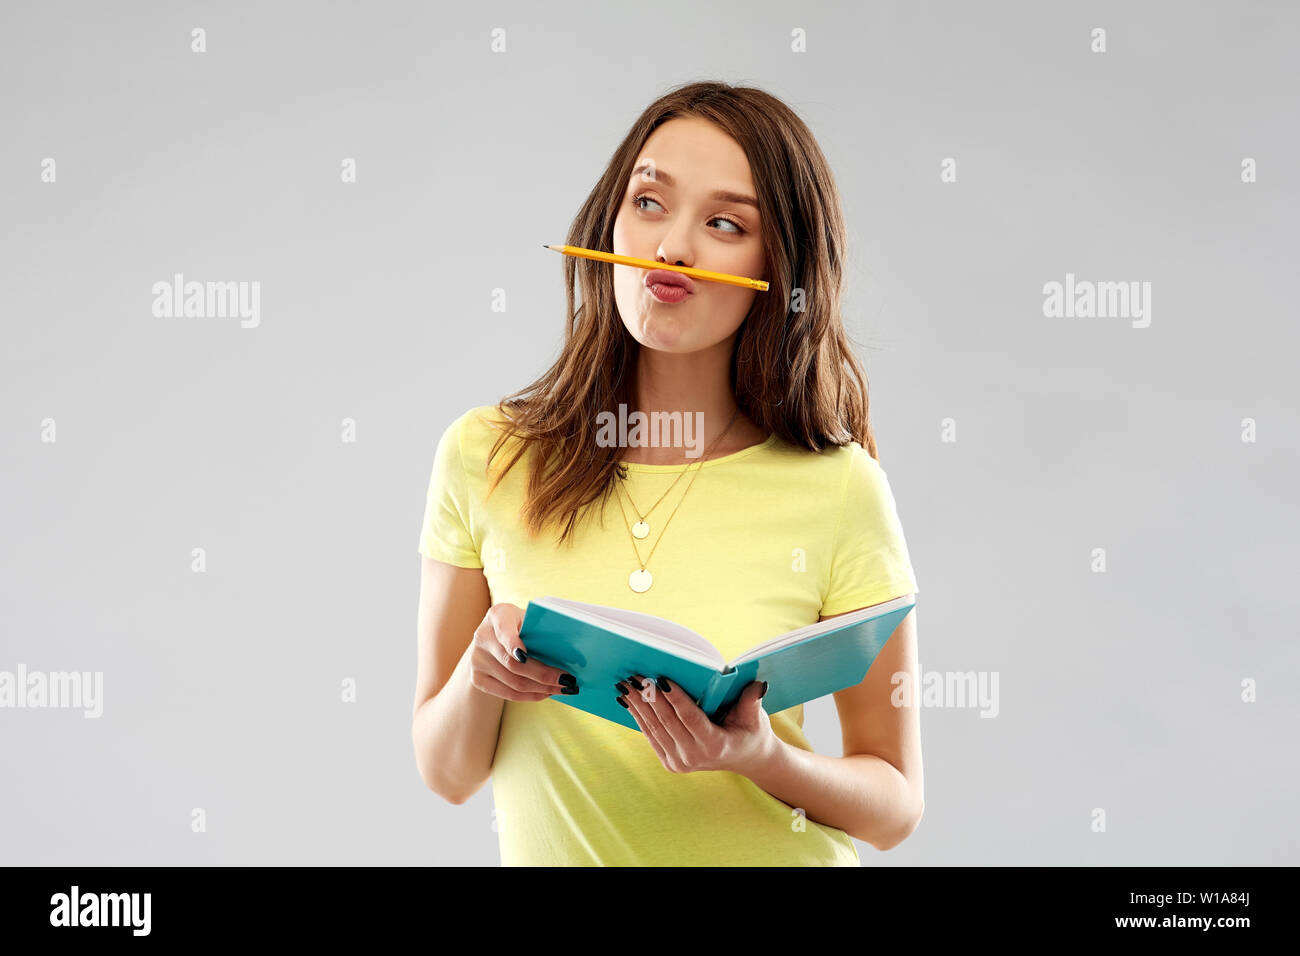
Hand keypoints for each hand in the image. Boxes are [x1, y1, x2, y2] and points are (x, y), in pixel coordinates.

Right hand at [466, 603, 576, 701]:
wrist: (490, 639)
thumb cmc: (520, 626)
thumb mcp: (528, 619)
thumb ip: (541, 630)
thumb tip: (572, 652)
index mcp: (498, 615)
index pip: (504, 630)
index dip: (513, 643)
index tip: (525, 655)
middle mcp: (483, 636)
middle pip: (514, 664)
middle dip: (544, 674)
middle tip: (568, 680)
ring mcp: (477, 660)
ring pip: (514, 682)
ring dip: (542, 688)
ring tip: (563, 689)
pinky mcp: (478, 679)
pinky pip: (508, 693)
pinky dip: (531, 696)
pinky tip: (546, 693)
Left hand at [618, 675, 775, 775]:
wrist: (745, 758)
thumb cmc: (751, 731)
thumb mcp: (755, 717)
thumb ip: (752, 701)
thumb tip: (758, 684)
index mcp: (715, 746)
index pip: (691, 718)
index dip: (675, 698)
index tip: (660, 679)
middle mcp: (695, 757)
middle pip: (667, 722)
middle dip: (649, 697)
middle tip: (635, 675)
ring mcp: (680, 763)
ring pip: (654, 728)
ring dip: (638, 705)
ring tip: (625, 684)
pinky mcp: (670, 763)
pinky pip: (651, 736)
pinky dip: (639, 717)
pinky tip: (629, 700)